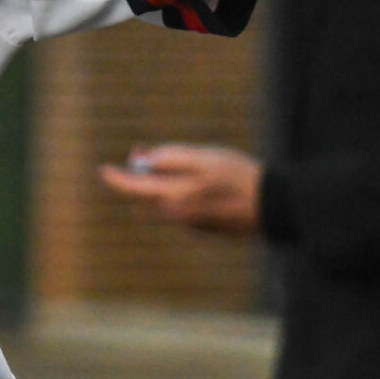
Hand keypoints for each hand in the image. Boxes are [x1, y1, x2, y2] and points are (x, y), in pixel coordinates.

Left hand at [97, 143, 262, 236]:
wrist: (276, 205)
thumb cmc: (239, 176)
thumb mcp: (203, 158)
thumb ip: (170, 158)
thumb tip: (144, 161)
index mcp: (174, 198)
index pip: (134, 189)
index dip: (116, 178)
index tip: (103, 169)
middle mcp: (179, 216)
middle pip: (146, 197)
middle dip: (140, 175)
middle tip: (144, 151)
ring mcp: (193, 224)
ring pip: (163, 202)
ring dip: (159, 183)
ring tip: (170, 161)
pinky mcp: (206, 227)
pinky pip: (180, 208)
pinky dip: (176, 193)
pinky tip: (194, 180)